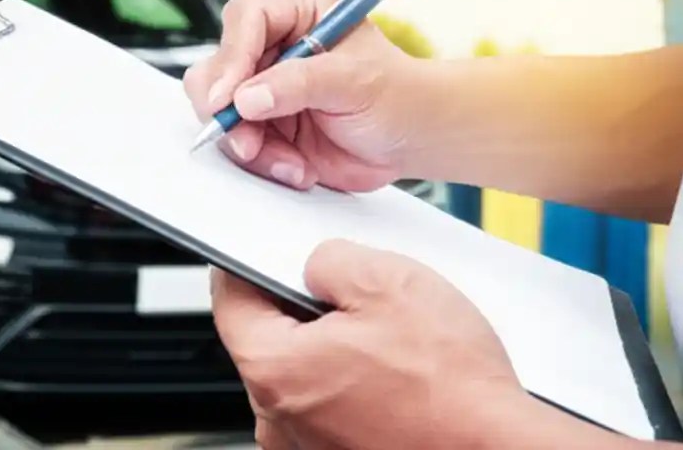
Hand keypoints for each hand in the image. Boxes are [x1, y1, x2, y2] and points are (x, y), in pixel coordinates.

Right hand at [183, 0, 421, 191]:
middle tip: (246, 140)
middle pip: (218, 67)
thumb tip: (247, 98)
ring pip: (219, 111)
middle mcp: (272, 45)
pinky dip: (263, 160)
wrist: (411, 139)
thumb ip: (300, 84)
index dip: (232, 56)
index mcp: (298, 11)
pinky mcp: (262, 123)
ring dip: (248, 144)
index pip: (246, 18)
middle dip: (228, 111)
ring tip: (291, 162)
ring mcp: (262, 86)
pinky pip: (237, 142)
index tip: (229, 97)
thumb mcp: (355, 82)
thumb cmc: (397, 96)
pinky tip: (298, 167)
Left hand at [211, 239, 529, 449]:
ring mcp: (306, 448)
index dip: (248, 264)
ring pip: (302, 376)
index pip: (230, 299)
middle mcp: (277, 419)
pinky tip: (394, 380)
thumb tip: (314, 265)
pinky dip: (351, 389)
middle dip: (301, 311)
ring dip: (331, 353)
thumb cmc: (452, 389)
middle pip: (267, 340)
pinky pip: (328, 410)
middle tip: (353, 297)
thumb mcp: (387, 281)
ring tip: (387, 345)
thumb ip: (328, 258)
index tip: (261, 252)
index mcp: (272, 368)